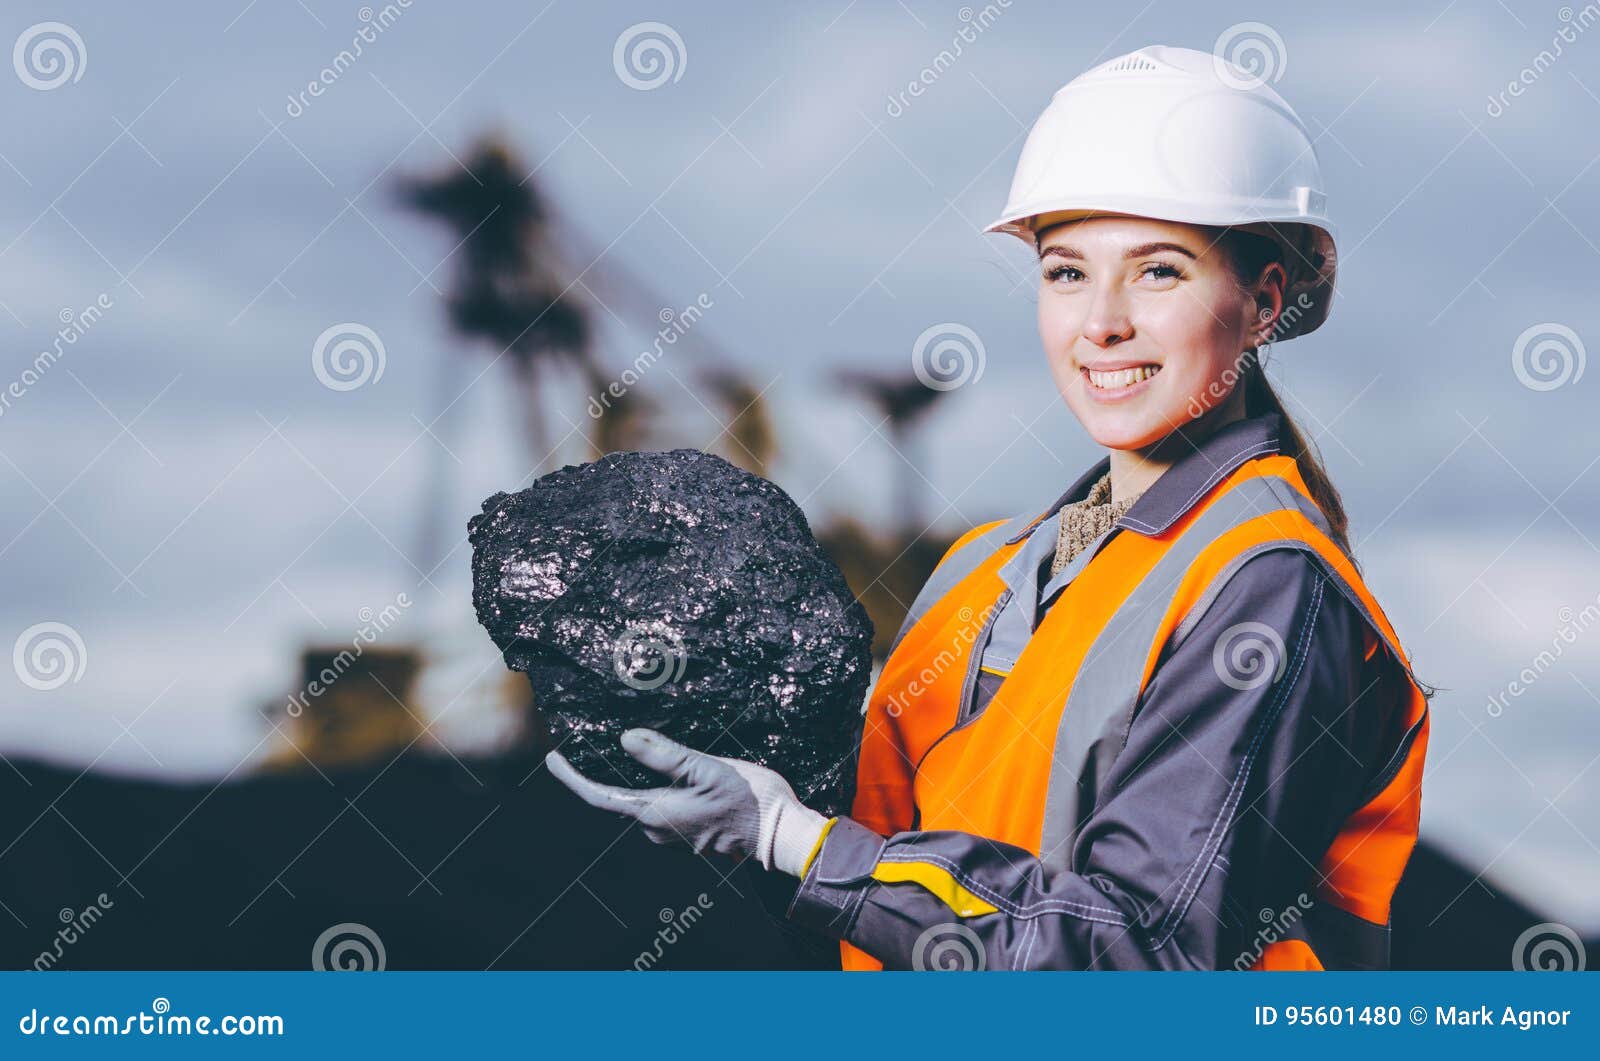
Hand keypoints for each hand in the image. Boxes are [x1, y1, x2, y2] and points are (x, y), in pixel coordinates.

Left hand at [544, 728, 830, 876]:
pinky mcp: (688, 832)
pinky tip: (665, 766)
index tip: (552, 758)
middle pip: (616, 799)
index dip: (571, 777)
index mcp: (654, 813)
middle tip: (590, 741)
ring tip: (630, 746)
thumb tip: (624, 739)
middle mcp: (656, 829)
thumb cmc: (748, 800)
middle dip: (602, 772)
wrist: (779, 835)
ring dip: (633, 778)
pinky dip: (653, 786)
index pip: (599, 796)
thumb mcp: (705, 768)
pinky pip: (659, 806)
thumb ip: (664, 755)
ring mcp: (672, 834)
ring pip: (640, 801)